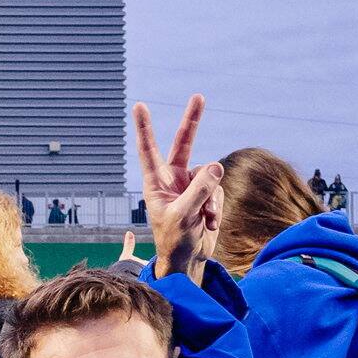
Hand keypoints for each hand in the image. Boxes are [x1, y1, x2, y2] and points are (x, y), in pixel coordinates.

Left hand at [133, 93, 222, 279]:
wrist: (188, 260)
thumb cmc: (174, 241)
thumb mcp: (183, 216)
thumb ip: (198, 191)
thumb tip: (217, 166)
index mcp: (156, 183)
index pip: (149, 150)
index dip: (145, 128)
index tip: (138, 105)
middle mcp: (173, 180)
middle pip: (183, 144)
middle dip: (192, 121)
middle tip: (199, 96)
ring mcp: (191, 186)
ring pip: (211, 177)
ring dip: (211, 200)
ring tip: (204, 220)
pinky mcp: (207, 195)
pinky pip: (219, 191)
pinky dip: (217, 208)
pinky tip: (209, 224)